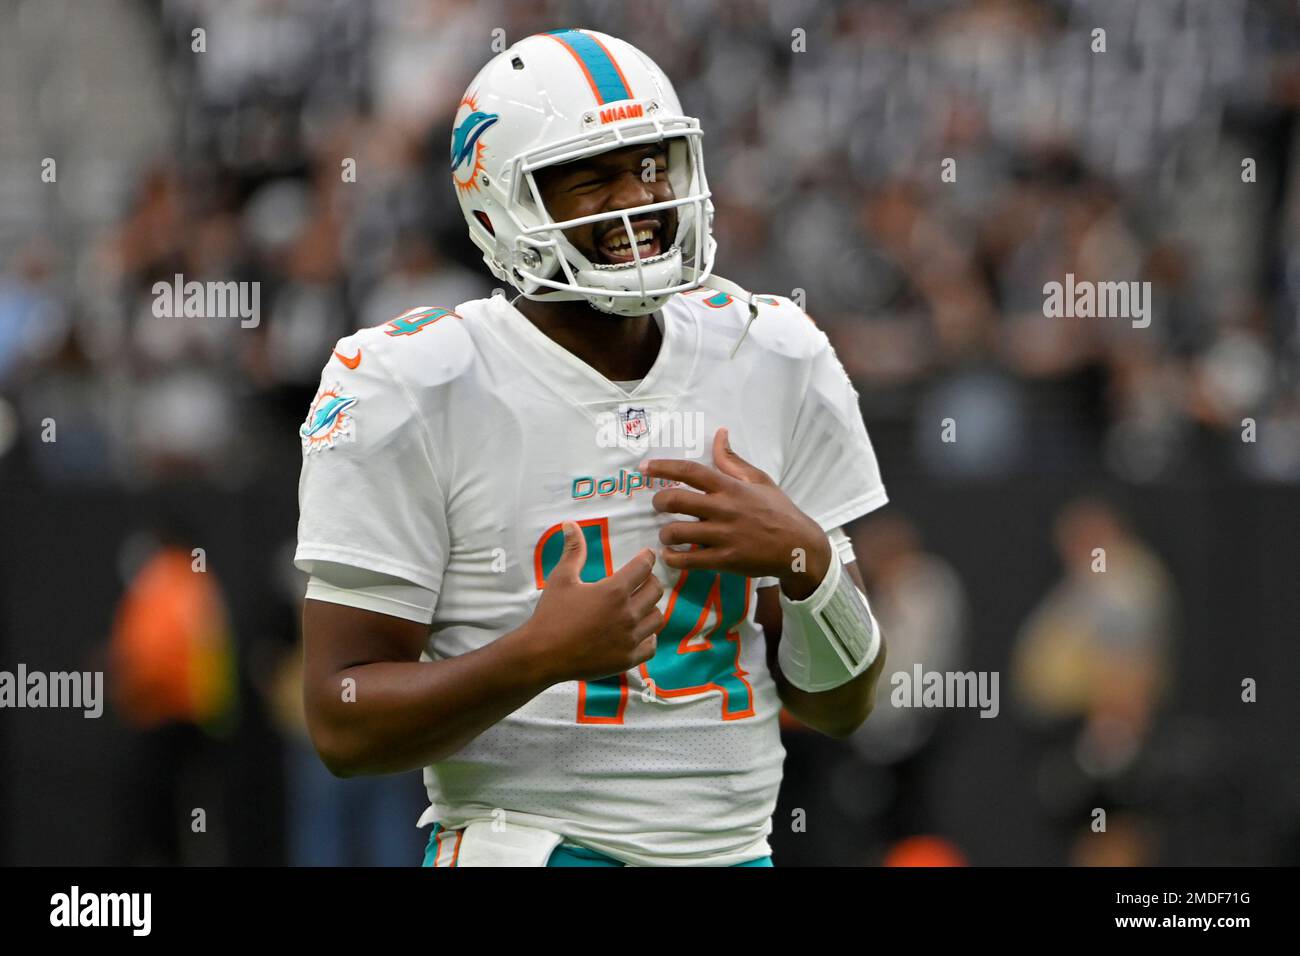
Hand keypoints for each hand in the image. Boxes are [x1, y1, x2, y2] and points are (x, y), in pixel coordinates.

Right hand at [525, 522, 663, 684]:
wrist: (542, 655)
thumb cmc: (551, 615)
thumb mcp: (561, 579)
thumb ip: (573, 551)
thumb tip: (570, 524)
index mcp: (614, 591)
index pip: (643, 567)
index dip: (646, 558)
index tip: (646, 555)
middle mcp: (627, 614)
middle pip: (656, 590)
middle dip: (651, 581)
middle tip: (643, 580)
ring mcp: (629, 639)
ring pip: (657, 618)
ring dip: (651, 608)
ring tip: (640, 605)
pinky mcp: (627, 659)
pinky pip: (651, 646)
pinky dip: (648, 637)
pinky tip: (639, 632)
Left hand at [643, 428, 831, 599]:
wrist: (798, 547)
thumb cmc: (777, 511)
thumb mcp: (759, 480)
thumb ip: (732, 460)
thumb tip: (720, 433)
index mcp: (730, 487)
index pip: (690, 471)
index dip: (663, 468)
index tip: (644, 468)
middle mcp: (723, 509)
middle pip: (675, 500)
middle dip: (659, 502)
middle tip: (658, 505)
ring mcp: (723, 536)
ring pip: (677, 532)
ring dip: (664, 533)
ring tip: (668, 534)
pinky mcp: (724, 560)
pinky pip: (688, 560)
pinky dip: (673, 558)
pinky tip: (671, 555)